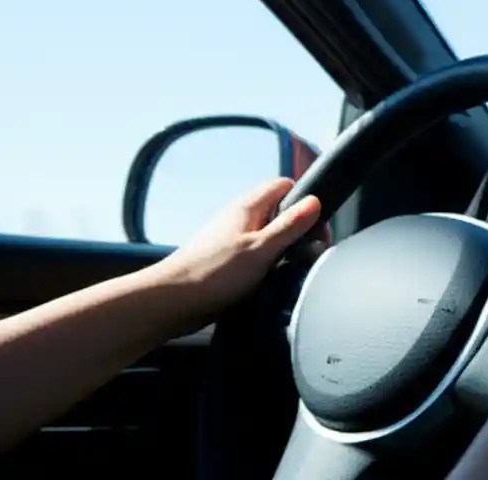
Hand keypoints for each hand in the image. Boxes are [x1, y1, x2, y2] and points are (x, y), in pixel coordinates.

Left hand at [144, 178, 321, 332]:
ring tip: (288, 270)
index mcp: (247, 207)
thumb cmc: (214, 273)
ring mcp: (232, 239)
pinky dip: (268, 265)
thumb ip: (289, 226)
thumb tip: (315, 201)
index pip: (284, 186)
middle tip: (306, 253)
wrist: (172, 302)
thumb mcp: (261, 249)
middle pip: (279, 212)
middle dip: (297, 230)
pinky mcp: (227, 261)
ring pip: (268, 235)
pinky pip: (256, 254)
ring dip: (283, 250)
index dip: (305, 201)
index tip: (315, 228)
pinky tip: (269, 281)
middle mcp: (239, 219)